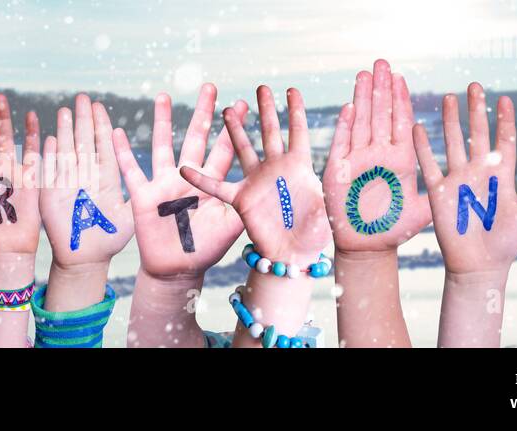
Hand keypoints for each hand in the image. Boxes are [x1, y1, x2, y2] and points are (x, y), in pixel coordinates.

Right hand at [39, 94, 133, 266]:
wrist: (85, 260)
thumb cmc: (110, 240)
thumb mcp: (132, 215)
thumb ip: (144, 196)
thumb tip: (164, 181)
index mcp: (105, 178)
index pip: (103, 146)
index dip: (101, 126)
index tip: (100, 106)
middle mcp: (85, 177)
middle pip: (83, 143)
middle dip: (83, 121)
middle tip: (83, 98)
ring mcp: (67, 185)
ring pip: (66, 153)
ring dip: (65, 132)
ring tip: (66, 110)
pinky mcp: (51, 197)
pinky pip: (49, 173)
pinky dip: (49, 157)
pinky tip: (49, 137)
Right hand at [113, 84, 242, 277]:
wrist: (177, 270)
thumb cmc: (206, 250)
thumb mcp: (231, 227)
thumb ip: (243, 206)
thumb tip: (265, 189)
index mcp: (211, 183)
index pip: (225, 149)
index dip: (233, 128)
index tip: (242, 104)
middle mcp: (188, 177)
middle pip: (196, 137)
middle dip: (203, 113)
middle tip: (210, 87)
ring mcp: (164, 184)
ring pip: (163, 145)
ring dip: (163, 121)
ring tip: (163, 96)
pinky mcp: (144, 196)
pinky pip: (130, 170)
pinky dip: (122, 152)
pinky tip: (115, 132)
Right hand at [182, 86, 330, 264]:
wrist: (292, 255)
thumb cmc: (314, 234)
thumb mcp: (324, 208)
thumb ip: (321, 192)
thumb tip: (331, 177)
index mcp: (299, 167)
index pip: (298, 132)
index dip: (295, 111)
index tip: (291, 89)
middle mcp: (276, 169)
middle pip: (270, 132)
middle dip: (266, 110)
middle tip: (260, 88)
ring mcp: (257, 182)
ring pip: (243, 150)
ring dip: (235, 131)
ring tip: (228, 110)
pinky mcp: (241, 200)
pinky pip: (217, 187)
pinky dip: (201, 179)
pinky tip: (185, 169)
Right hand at [322, 60, 430, 253]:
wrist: (367, 248)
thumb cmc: (395, 230)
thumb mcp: (424, 211)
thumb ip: (439, 194)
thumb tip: (464, 181)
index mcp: (399, 159)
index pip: (401, 122)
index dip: (400, 99)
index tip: (401, 76)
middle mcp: (378, 155)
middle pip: (379, 116)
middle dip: (381, 89)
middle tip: (382, 63)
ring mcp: (357, 161)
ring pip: (361, 123)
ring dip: (362, 99)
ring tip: (364, 75)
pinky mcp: (338, 172)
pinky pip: (342, 144)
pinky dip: (345, 127)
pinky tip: (350, 107)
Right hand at [412, 83, 516, 274]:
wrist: (478, 266)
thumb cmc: (506, 244)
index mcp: (502, 175)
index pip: (504, 141)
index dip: (504, 120)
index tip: (504, 99)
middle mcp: (479, 172)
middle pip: (477, 134)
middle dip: (476, 110)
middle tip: (474, 86)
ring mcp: (459, 180)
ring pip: (453, 142)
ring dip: (450, 121)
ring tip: (449, 98)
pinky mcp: (440, 192)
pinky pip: (430, 165)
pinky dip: (423, 148)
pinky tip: (419, 128)